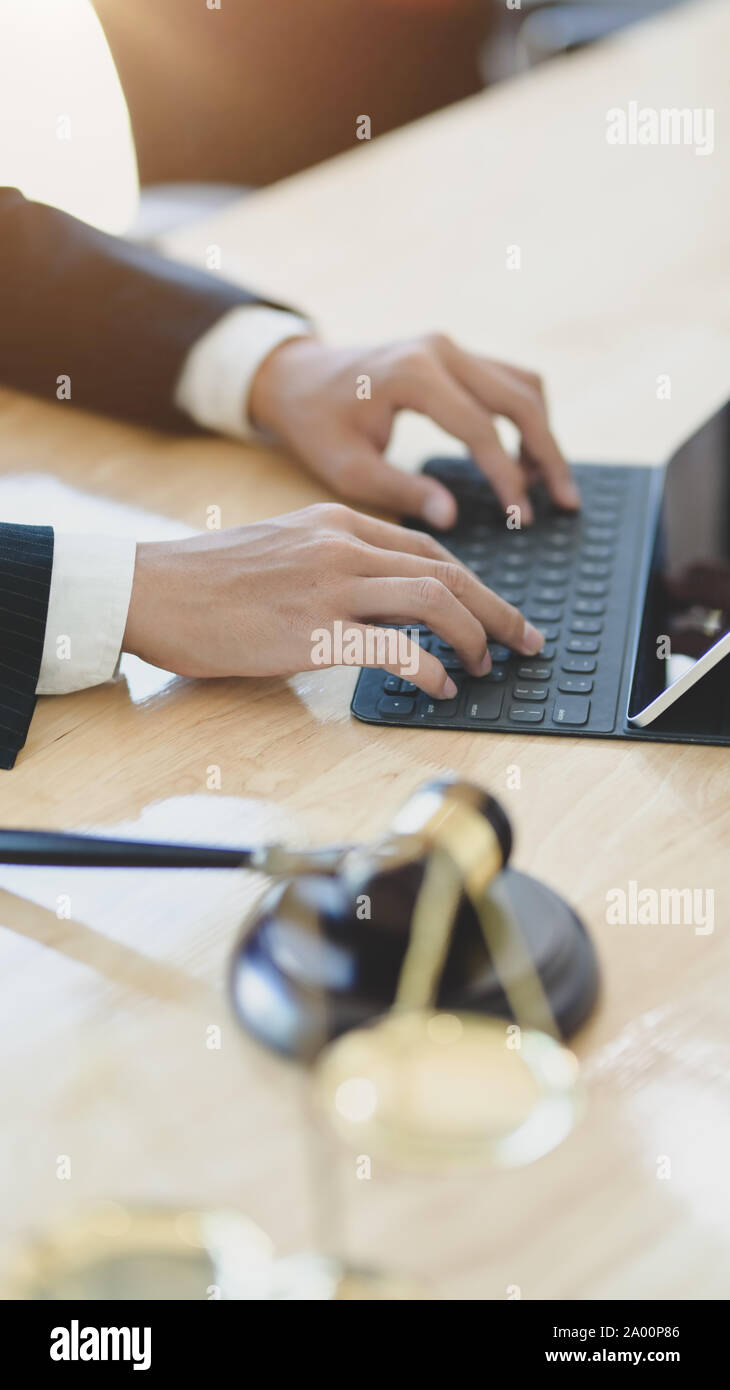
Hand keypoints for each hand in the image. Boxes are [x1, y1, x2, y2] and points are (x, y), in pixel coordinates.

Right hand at [123, 504, 544, 697]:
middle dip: (497, 609)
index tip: (498, 613)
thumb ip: (333, 562)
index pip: (428, 547)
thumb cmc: (207, 579)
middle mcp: (342, 544)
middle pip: (447, 570)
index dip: (475, 584)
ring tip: (485, 666)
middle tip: (526, 641)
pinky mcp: (313, 631)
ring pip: (434, 600)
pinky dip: (431, 669)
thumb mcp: (282, 548)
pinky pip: (396, 648)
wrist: (150, 589)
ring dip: (473, 637)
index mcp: (336, 521)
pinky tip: (441, 687)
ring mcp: (330, 584)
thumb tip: (378, 604)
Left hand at [248, 334, 578, 527]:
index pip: (480, 428)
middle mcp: (440, 350)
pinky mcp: (454, 355)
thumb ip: (400, 491)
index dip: (507, 476)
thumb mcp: (346, 469)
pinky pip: (508, 381)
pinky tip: (527, 458)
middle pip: (518, 399)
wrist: (295, 378)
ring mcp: (450, 347)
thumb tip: (450, 517)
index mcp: (412, 374)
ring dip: (543, 433)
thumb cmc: (316, 426)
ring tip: (551, 485)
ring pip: (522, 385)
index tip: (523, 516)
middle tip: (566, 502)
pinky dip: (527, 417)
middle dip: (547, 453)